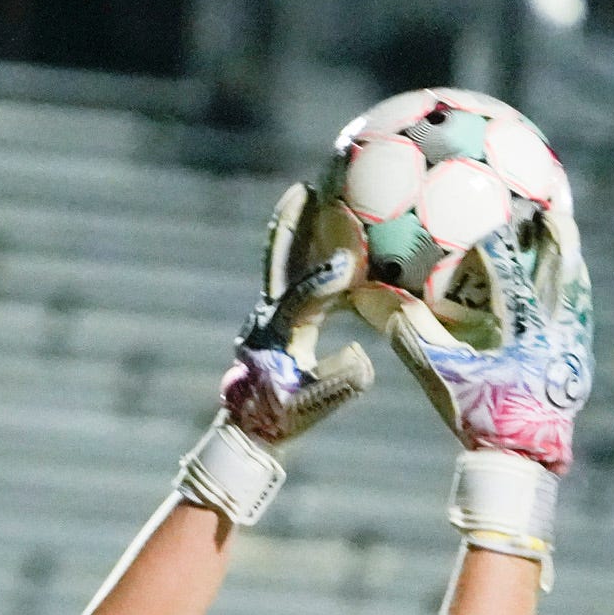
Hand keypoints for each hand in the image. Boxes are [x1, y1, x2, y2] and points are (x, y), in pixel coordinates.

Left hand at [217, 183, 375, 447]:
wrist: (250, 428)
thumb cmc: (280, 419)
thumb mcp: (309, 408)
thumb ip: (336, 385)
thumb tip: (363, 358)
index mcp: (275, 333)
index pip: (300, 298)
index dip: (322, 280)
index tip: (348, 263)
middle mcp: (267, 315)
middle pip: (280, 260)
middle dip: (295, 224)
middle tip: (308, 186)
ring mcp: (270, 313)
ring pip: (285, 261)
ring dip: (301, 229)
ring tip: (320, 194)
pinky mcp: (278, 316)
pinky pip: (295, 273)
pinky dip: (309, 250)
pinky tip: (334, 236)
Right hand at [369, 217, 592, 472]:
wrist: (522, 457)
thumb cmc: (478, 414)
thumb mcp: (439, 374)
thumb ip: (409, 331)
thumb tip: (365, 294)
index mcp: (526, 329)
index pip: (514, 271)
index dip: (503, 236)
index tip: (491, 204)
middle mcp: (559, 328)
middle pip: (564, 265)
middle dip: (558, 228)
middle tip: (549, 193)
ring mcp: (574, 342)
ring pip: (576, 284)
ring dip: (567, 253)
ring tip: (559, 223)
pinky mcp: (579, 356)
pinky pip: (575, 308)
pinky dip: (567, 284)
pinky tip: (557, 276)